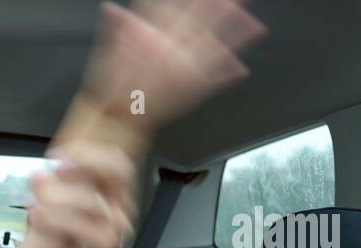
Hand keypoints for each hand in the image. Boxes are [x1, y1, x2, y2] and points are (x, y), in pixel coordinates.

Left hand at [26, 142, 136, 247]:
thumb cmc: (66, 235)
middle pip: (120, 171)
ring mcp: (115, 223)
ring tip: (35, 199)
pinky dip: (57, 221)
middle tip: (56, 168)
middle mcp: (117, 202)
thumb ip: (55, 186)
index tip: (58, 155)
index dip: (89, 152)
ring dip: (60, 197)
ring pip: (95, 201)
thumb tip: (40, 174)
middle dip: (87, 163)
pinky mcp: (104, 244)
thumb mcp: (58, 204)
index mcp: (108, 187)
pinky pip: (83, 228)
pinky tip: (37, 218)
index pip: (115, 159)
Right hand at [69, 0, 264, 141]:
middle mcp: (168, 52)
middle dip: (217, 10)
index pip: (170, 11)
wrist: (114, 122)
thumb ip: (117, 28)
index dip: (189, 1)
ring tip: (253, 25)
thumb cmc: (110, 90)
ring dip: (233, 38)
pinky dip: (226, 75)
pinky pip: (210, 81)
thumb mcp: (107, 54)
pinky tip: (240, 68)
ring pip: (212, 49)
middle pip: (198, 25)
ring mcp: (181, 71)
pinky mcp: (187, 92)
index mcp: (147, 40)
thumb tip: (111, 9)